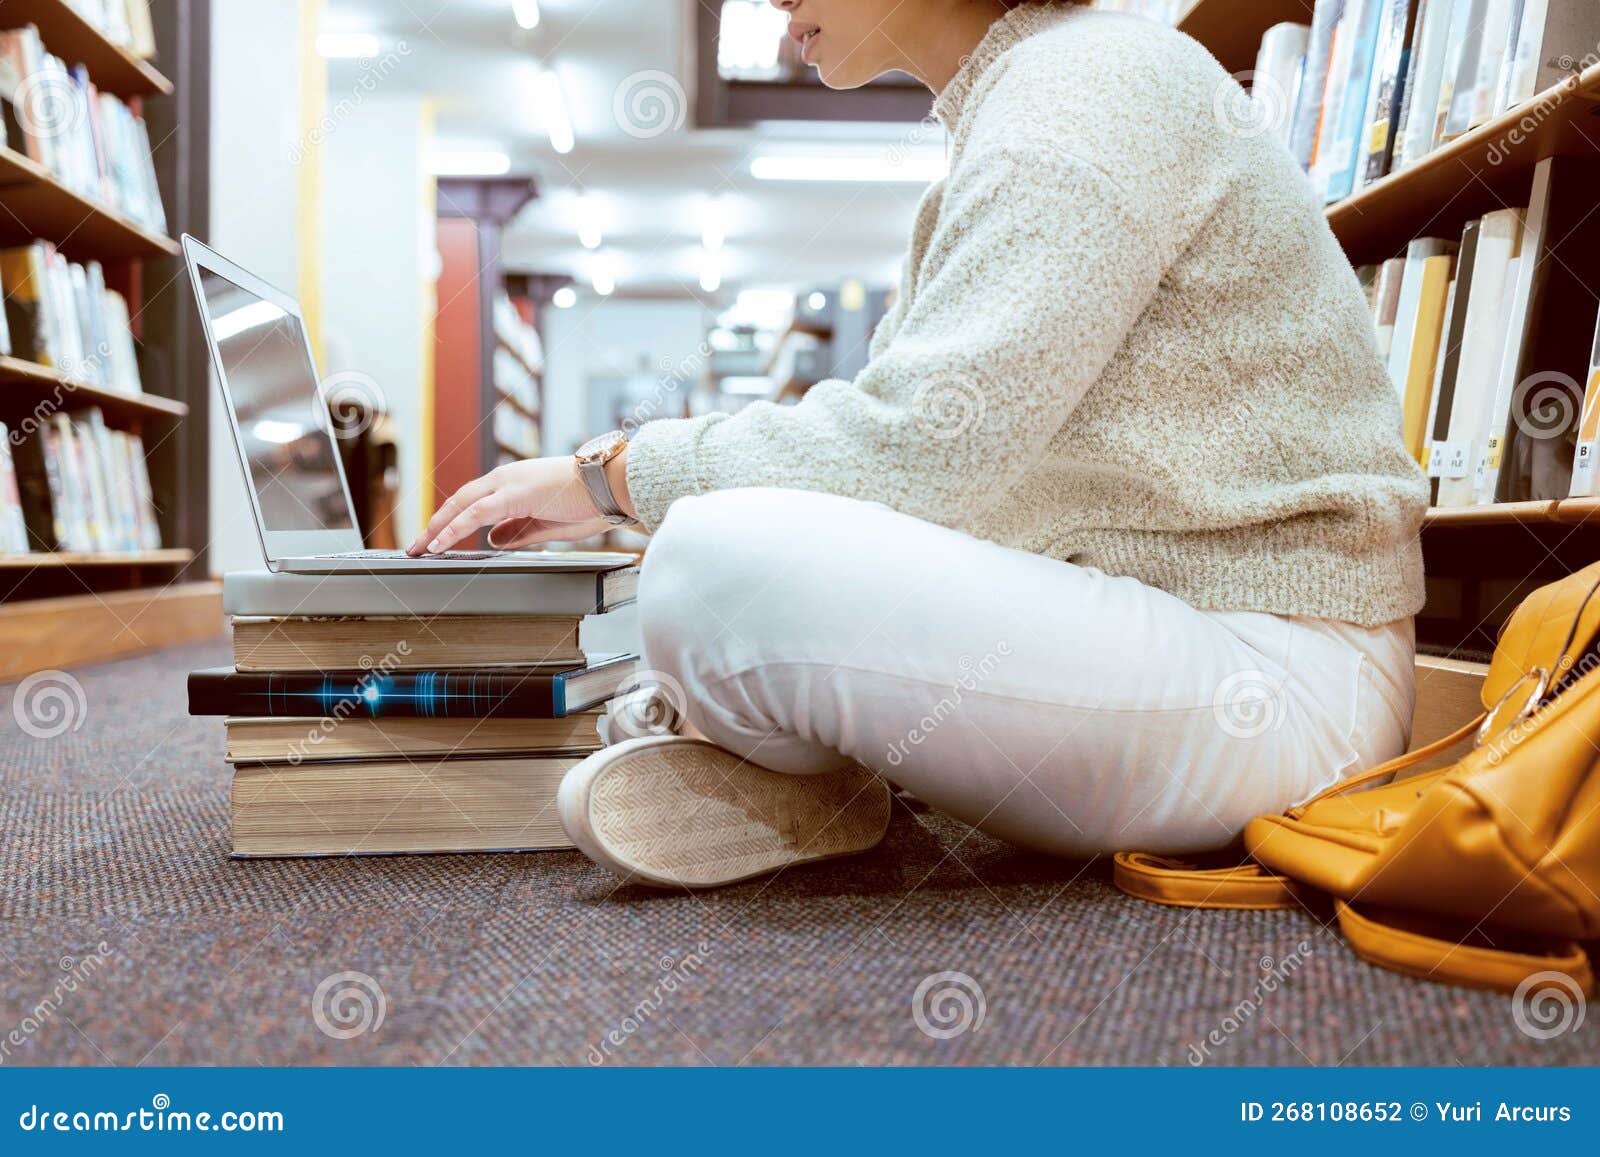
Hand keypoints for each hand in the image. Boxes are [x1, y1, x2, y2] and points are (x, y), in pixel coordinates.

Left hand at [408, 456, 610, 554]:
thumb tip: (492, 540)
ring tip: (420, 548)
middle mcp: (507, 478)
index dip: (452, 519)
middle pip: (459, 501)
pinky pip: (475, 513)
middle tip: (417, 545)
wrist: (612, 486)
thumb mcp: (547, 524)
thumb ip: (518, 531)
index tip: (436, 538)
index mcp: (515, 483)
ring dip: (437, 528)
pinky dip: (454, 528)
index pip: (474, 501)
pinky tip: (440, 543)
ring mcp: (509, 483)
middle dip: (435, 524)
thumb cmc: (590, 503)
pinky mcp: (515, 494)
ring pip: (461, 505)